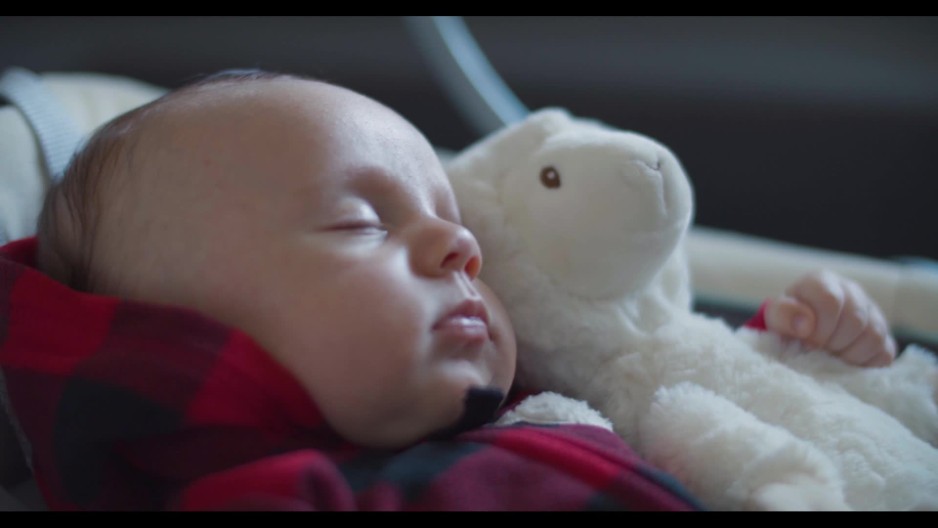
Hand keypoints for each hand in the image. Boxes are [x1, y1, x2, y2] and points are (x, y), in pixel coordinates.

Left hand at [763, 270, 896, 366]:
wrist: (800, 334)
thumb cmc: (788, 322)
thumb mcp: (776, 316)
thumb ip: (784, 315)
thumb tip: (805, 325)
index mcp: (824, 282)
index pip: (831, 301)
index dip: (818, 327)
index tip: (806, 340)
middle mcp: (853, 292)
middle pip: (855, 320)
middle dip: (832, 342)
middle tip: (817, 349)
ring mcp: (873, 313)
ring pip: (874, 336)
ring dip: (848, 354)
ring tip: (830, 355)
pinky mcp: (884, 337)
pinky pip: (884, 353)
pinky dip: (864, 363)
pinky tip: (846, 362)